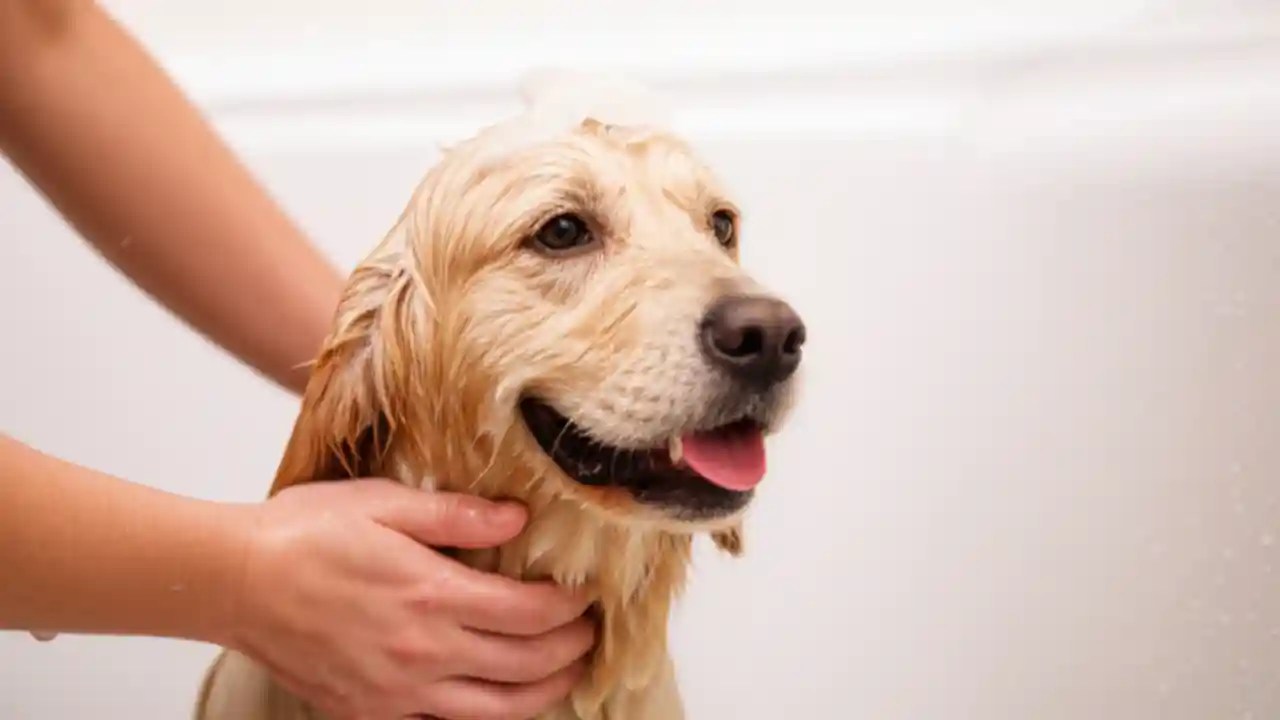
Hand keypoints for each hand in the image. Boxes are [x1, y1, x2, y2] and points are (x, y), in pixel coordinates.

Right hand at [228, 480, 593, 719]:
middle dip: (570, 650)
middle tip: (588, 634)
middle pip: (526, 666)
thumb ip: (457, 516)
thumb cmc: (304, 534)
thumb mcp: (384, 503)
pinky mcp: (371, 712)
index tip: (583, 595)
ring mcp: (398, 692)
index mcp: (433, 596)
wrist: (235, 583)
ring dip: (543, 693)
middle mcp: (424, 653)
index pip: (531, 612)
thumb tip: (517, 520)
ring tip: (564, 675)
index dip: (569, 607)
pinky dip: (484, 714)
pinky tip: (496, 696)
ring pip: (496, 710)